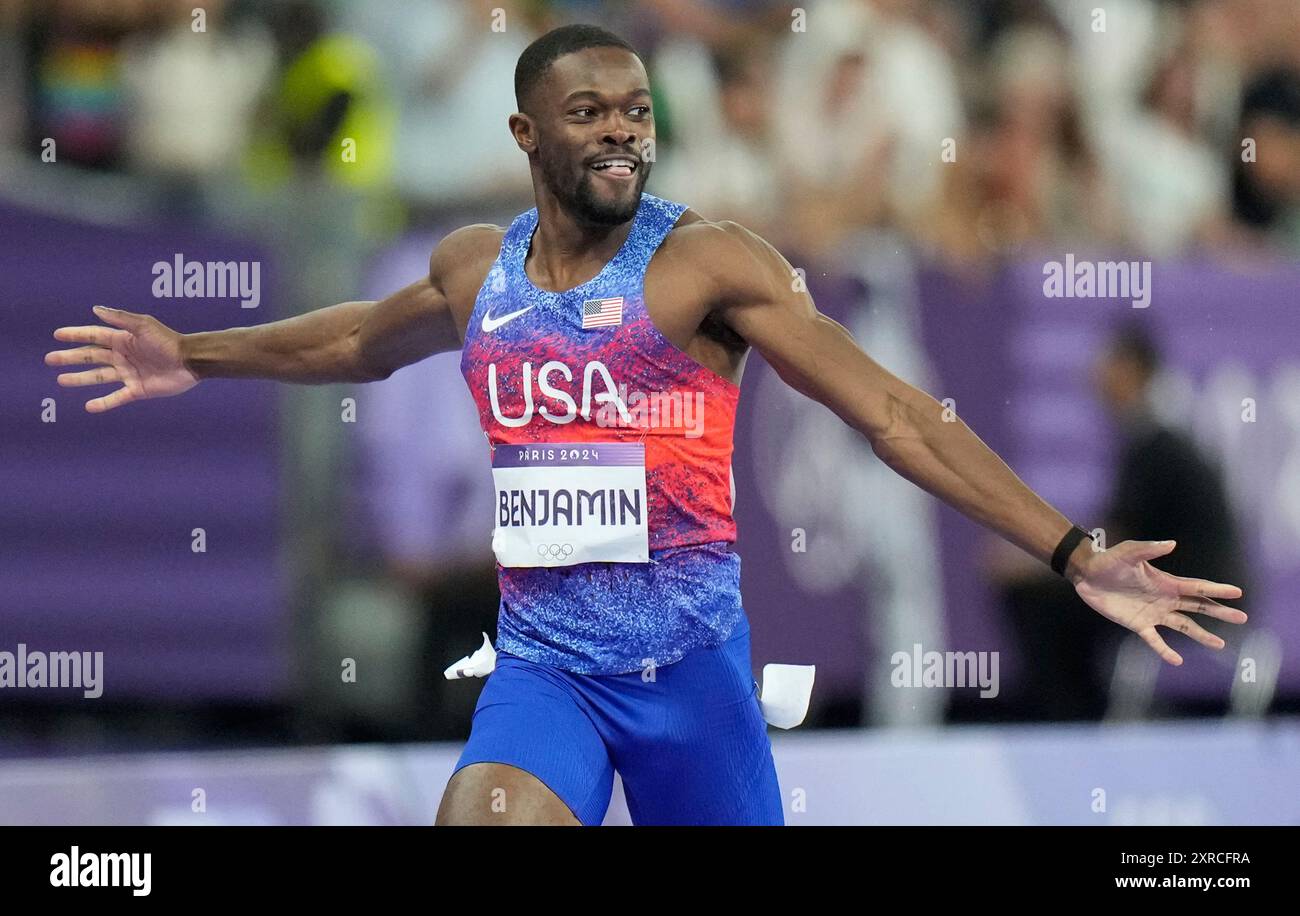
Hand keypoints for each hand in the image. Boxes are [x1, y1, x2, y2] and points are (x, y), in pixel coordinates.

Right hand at [46, 306, 197, 411]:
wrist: (189, 361)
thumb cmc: (168, 341)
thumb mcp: (143, 325)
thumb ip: (120, 319)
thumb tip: (96, 309)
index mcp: (123, 339)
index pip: (94, 336)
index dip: (76, 335)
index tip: (57, 335)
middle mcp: (123, 356)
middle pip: (91, 357)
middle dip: (71, 358)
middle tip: (50, 360)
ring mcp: (129, 373)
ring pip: (99, 377)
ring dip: (80, 379)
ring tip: (61, 380)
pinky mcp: (138, 390)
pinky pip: (117, 397)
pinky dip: (103, 403)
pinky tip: (89, 406)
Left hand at [1071, 539, 1245, 664]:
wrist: (1087, 575)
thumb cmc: (1109, 561)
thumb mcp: (1129, 552)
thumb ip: (1150, 549)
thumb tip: (1172, 543)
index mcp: (1166, 582)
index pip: (1197, 587)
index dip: (1217, 590)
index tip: (1238, 593)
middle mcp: (1164, 598)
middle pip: (1198, 607)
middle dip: (1219, 612)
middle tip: (1242, 618)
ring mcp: (1153, 612)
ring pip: (1183, 626)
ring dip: (1201, 634)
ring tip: (1220, 644)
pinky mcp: (1138, 624)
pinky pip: (1155, 640)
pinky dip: (1165, 650)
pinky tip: (1177, 660)